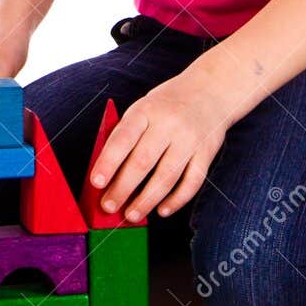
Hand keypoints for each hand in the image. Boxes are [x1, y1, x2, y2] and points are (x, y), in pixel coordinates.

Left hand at [88, 72, 230, 222]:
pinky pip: (192, 182)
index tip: (96, 183)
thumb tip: (107, 173)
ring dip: (147, 200)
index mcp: (145, 111)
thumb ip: (126, 135)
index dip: (108, 162)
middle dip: (123, 188)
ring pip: (167, 176)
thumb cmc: (165, 105)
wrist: (209, 90)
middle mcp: (168, 124)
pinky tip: (162, 210)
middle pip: (143, 162)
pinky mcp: (206, 153)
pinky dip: (177, 200)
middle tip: (109, 206)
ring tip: (131, 215)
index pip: (122, 139)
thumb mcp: (142, 108)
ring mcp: (190, 139)